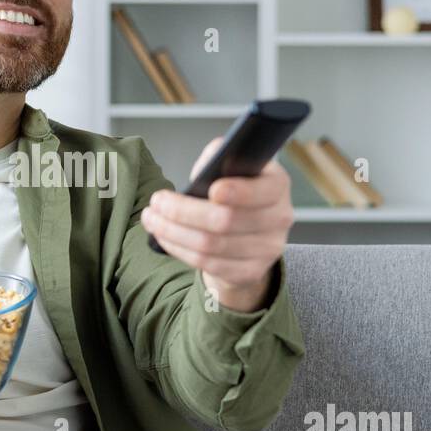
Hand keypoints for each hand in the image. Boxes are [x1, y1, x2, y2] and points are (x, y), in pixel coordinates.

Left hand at [140, 136, 294, 311]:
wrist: (248, 232)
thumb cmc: (234, 192)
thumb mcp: (231, 166)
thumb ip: (219, 158)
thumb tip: (204, 170)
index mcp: (277, 185)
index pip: (263, 190)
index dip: (238, 191)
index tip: (212, 189)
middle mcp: (279, 218)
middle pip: (226, 221)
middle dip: (182, 211)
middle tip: (157, 201)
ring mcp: (267, 249)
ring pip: (211, 245)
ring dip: (173, 232)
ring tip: (152, 218)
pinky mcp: (250, 272)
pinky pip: (207, 264)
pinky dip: (179, 249)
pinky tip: (164, 237)